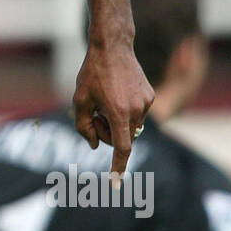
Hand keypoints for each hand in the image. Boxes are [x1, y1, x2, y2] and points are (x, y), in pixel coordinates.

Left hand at [72, 40, 153, 177]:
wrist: (112, 48)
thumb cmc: (92, 74)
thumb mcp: (79, 100)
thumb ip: (84, 127)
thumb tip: (96, 145)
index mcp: (118, 112)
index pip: (122, 148)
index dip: (118, 167)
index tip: (116, 182)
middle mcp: (136, 110)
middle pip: (122, 138)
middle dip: (107, 133)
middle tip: (94, 115)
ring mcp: (146, 102)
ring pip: (130, 127)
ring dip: (117, 122)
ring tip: (105, 101)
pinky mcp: (150, 95)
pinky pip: (137, 114)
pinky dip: (126, 111)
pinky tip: (117, 93)